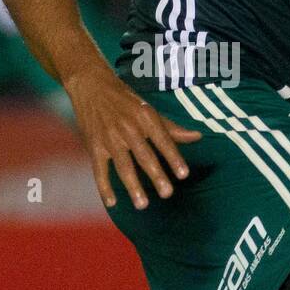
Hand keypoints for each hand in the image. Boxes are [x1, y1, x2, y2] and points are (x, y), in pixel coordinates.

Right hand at [67, 66, 200, 209]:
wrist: (91, 85)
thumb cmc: (125, 100)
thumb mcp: (149, 109)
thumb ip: (171, 128)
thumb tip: (198, 137)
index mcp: (145, 117)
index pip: (163, 140)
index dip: (174, 157)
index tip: (184, 175)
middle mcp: (128, 128)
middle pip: (144, 156)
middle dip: (156, 175)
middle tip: (167, 194)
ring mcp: (109, 138)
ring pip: (123, 165)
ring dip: (133, 186)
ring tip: (142, 205)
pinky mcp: (94, 146)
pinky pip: (99, 170)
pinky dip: (104, 187)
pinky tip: (112, 203)